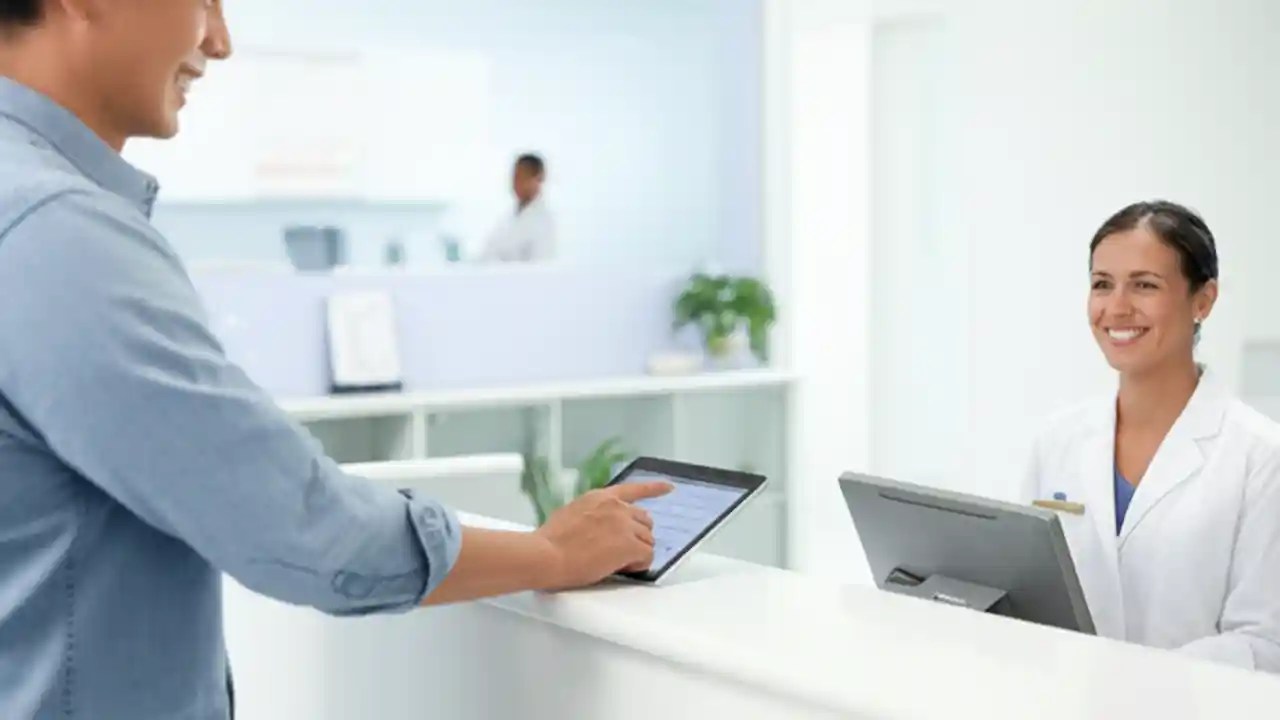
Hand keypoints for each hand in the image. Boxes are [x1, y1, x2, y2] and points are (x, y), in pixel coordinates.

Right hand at [533, 481, 672, 589]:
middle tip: (622, 551)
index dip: (654, 488)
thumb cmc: (550, 541)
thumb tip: (599, 528)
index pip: (633, 488)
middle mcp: (616, 507)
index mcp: (600, 497)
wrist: (546, 554)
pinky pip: (647, 555)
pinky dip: (639, 564)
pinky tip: (623, 568)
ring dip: (637, 551)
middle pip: (645, 520)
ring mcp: (624, 524)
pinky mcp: (629, 544)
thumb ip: (592, 515)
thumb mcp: (571, 513)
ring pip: (648, 539)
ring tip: (617, 562)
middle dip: (638, 535)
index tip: (669, 487)